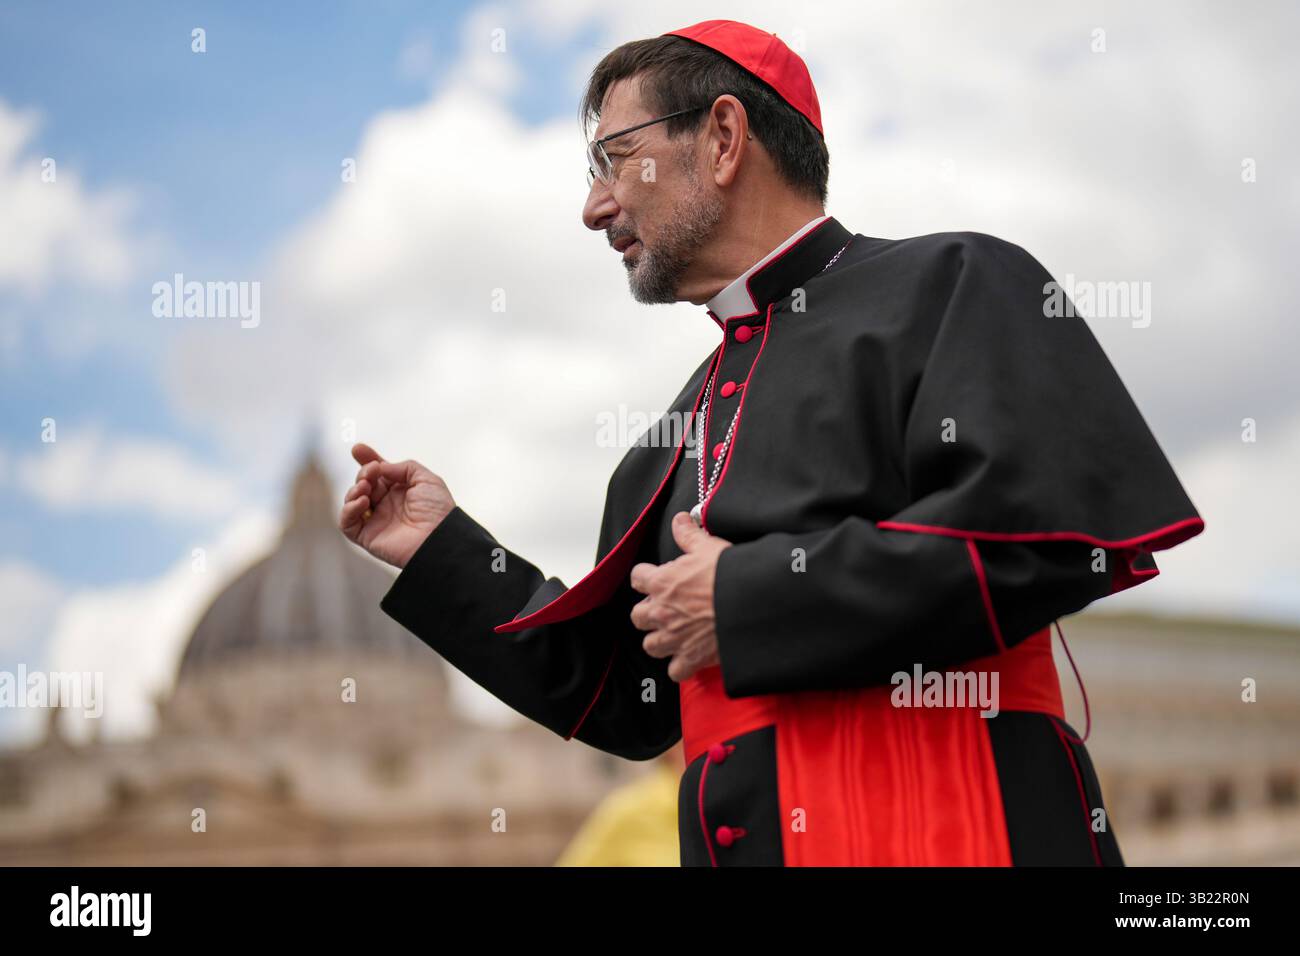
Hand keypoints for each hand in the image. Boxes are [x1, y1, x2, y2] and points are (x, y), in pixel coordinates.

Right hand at [338, 442, 455, 568]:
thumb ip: (404, 467)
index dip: (367, 460)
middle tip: (372, 471)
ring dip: (354, 489)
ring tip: (366, 486)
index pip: (378, 473)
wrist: (440, 537)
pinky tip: (362, 501)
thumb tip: (381, 467)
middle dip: (363, 473)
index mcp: (400, 491)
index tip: (358, 449)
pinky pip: (347, 523)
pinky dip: (349, 510)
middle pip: (363, 483)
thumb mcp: (426, 479)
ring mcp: (376, 521)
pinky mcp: (368, 536)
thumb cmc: (438, 511)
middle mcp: (386, 505)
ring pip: (352, 501)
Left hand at [629, 511, 732, 682]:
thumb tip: (680, 519)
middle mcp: (662, 612)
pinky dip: (680, 667)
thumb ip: (689, 534)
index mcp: (662, 583)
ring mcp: (675, 638)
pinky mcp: (691, 658)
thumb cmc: (729, 574)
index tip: (654, 577)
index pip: (637, 578)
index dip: (645, 576)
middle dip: (647, 613)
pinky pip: (675, 671)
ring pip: (651, 645)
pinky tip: (689, 657)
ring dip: (659, 640)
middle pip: (638, 617)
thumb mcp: (708, 547)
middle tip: (664, 608)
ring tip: (673, 634)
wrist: (751, 604)